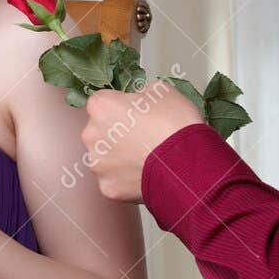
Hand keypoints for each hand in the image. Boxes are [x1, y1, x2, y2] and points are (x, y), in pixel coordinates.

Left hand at [81, 80, 204, 201]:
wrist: (187, 163)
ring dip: (120, 157)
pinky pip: (115, 180)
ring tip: (146, 158)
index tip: (137, 114)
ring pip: (106, 158)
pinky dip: (126, 179)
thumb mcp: (161, 91)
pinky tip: (144, 174)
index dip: (122, 107)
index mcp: (101, 106)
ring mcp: (98, 164)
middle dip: (117, 133)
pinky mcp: (108, 187)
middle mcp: (91, 135)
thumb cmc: (174, 124)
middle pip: (101, 131)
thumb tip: (138, 102)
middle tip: (143, 137)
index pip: (104, 102)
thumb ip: (139, 94)